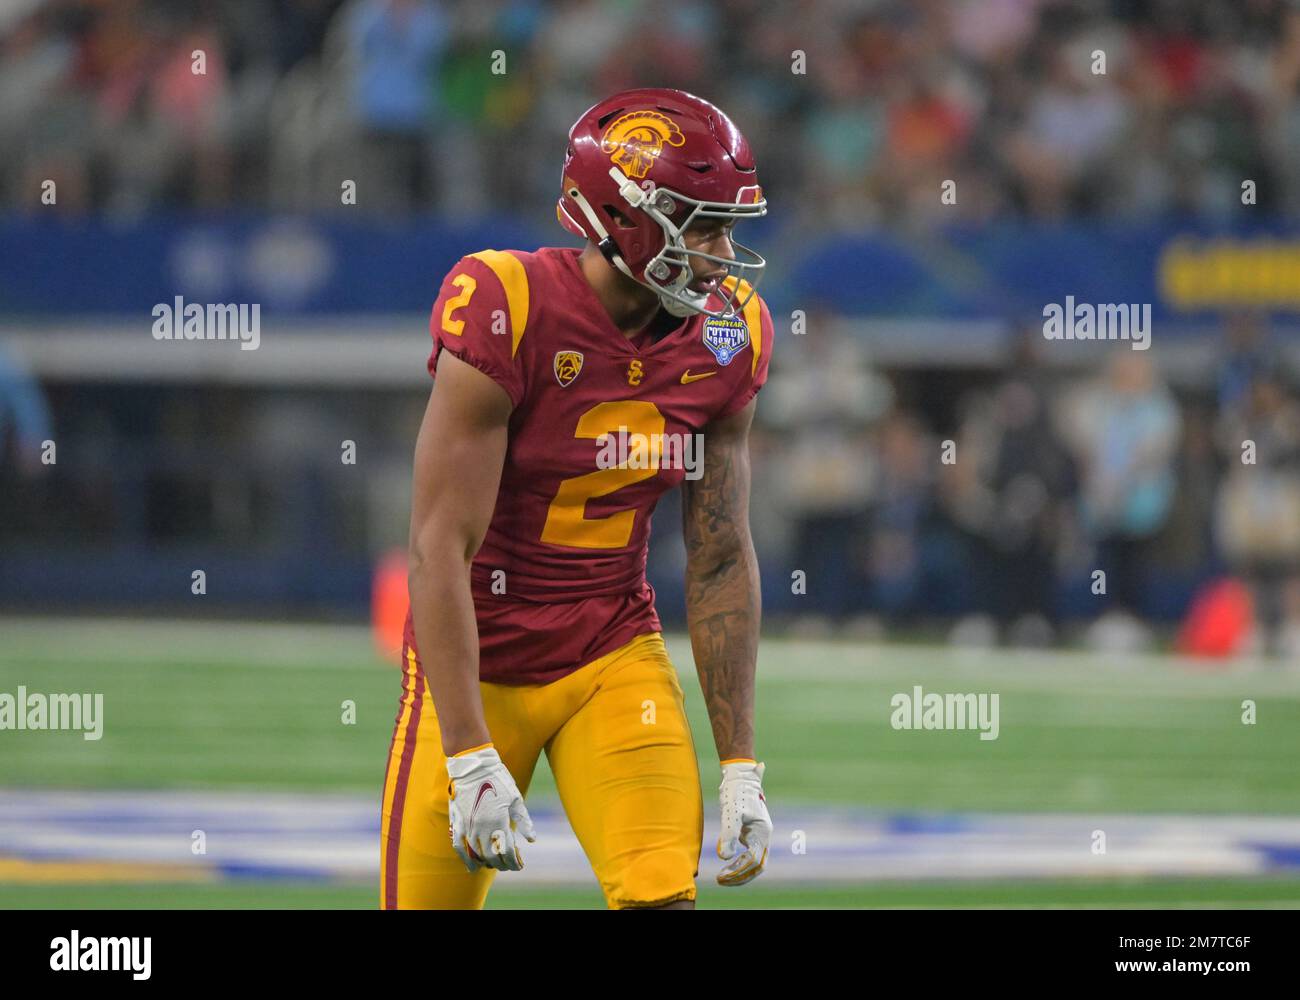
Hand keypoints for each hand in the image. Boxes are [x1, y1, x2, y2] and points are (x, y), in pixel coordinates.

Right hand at [446, 745, 534, 872]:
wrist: (473, 766)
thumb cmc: (498, 780)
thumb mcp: (516, 798)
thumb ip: (524, 821)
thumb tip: (531, 840)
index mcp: (499, 821)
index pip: (507, 851)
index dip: (514, 861)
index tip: (519, 865)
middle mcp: (482, 827)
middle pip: (492, 856)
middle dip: (501, 864)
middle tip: (508, 865)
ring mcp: (468, 826)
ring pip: (476, 854)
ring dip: (486, 863)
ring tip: (493, 865)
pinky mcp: (457, 822)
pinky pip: (458, 846)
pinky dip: (465, 858)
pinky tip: (471, 867)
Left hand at [716, 759, 770, 885]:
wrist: (739, 776)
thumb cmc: (736, 792)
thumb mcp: (730, 813)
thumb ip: (728, 834)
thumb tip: (723, 857)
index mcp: (762, 832)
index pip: (754, 861)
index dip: (738, 871)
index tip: (722, 875)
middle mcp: (763, 836)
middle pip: (757, 865)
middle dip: (740, 876)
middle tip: (720, 880)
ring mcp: (758, 835)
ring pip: (754, 862)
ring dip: (739, 872)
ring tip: (721, 878)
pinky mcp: (750, 833)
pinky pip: (748, 854)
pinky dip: (738, 863)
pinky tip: (725, 864)